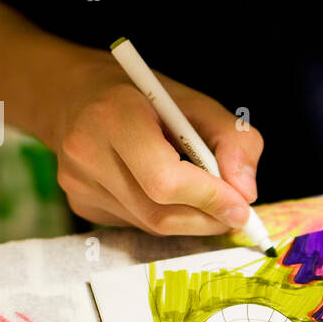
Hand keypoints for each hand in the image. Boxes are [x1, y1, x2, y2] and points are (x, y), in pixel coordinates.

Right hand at [50, 49, 263, 234]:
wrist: (77, 96)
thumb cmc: (144, 97)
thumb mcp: (197, 103)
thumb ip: (234, 140)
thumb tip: (245, 193)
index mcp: (114, 116)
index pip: (164, 179)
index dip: (208, 198)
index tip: (241, 206)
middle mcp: (86, 152)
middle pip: (159, 212)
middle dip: (206, 218)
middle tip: (234, 212)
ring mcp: (78, 184)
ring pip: (151, 225)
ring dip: (190, 220)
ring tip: (205, 196)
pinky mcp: (80, 205)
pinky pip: (137, 225)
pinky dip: (165, 216)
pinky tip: (166, 193)